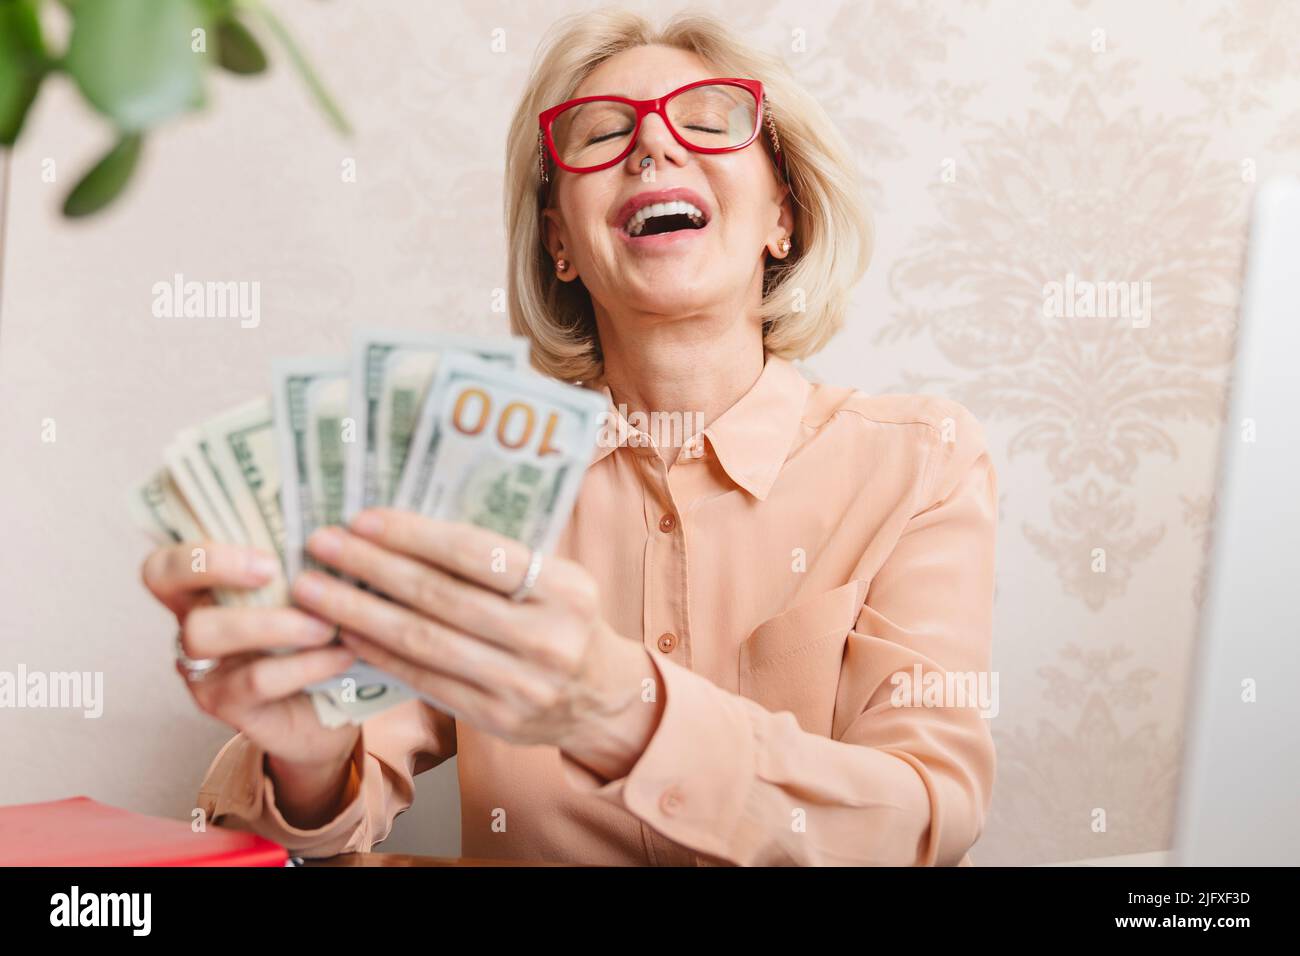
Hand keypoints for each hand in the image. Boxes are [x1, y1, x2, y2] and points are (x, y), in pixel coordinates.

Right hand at [141, 540, 361, 822]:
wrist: (335, 708)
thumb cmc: (322, 634)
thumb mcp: (313, 594)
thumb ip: (307, 562)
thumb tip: (336, 525)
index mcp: (207, 588)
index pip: (166, 561)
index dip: (200, 552)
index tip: (267, 559)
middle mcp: (193, 623)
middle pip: (170, 587)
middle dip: (223, 570)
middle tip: (288, 578)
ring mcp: (203, 668)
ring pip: (207, 634)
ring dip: (273, 624)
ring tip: (327, 626)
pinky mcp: (227, 706)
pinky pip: (256, 679)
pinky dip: (305, 664)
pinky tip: (342, 655)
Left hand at [294, 509, 664, 781]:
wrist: (603, 699)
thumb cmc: (565, 621)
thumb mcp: (556, 581)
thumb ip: (501, 559)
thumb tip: (410, 524)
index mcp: (566, 588)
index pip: (478, 554)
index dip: (414, 535)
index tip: (362, 518)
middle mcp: (548, 637)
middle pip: (441, 597)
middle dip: (372, 568)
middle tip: (322, 545)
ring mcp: (522, 684)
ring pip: (424, 642)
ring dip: (359, 613)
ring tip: (314, 590)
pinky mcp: (497, 719)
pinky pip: (426, 681)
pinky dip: (380, 655)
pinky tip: (346, 634)